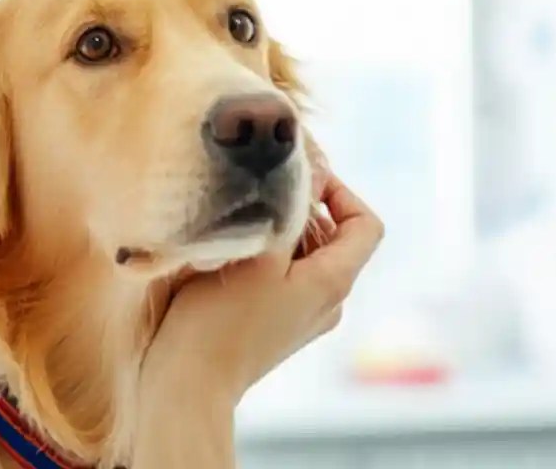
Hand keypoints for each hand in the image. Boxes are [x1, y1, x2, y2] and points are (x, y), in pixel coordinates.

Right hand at [140, 142, 382, 410]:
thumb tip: (312, 173)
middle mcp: (329, 303)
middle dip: (303, 210)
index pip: (366, 225)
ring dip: (279, 234)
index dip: (342, 192)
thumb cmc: (219, 318)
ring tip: (240, 225)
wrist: (189, 383)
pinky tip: (228, 258)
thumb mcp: (258, 252)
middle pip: (335, 239)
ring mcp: (304, 319)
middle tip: (260, 194)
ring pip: (306, 259)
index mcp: (334, 282)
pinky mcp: (277, 329)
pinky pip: (285, 281)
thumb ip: (289, 211)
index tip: (302, 179)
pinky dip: (266, 260)